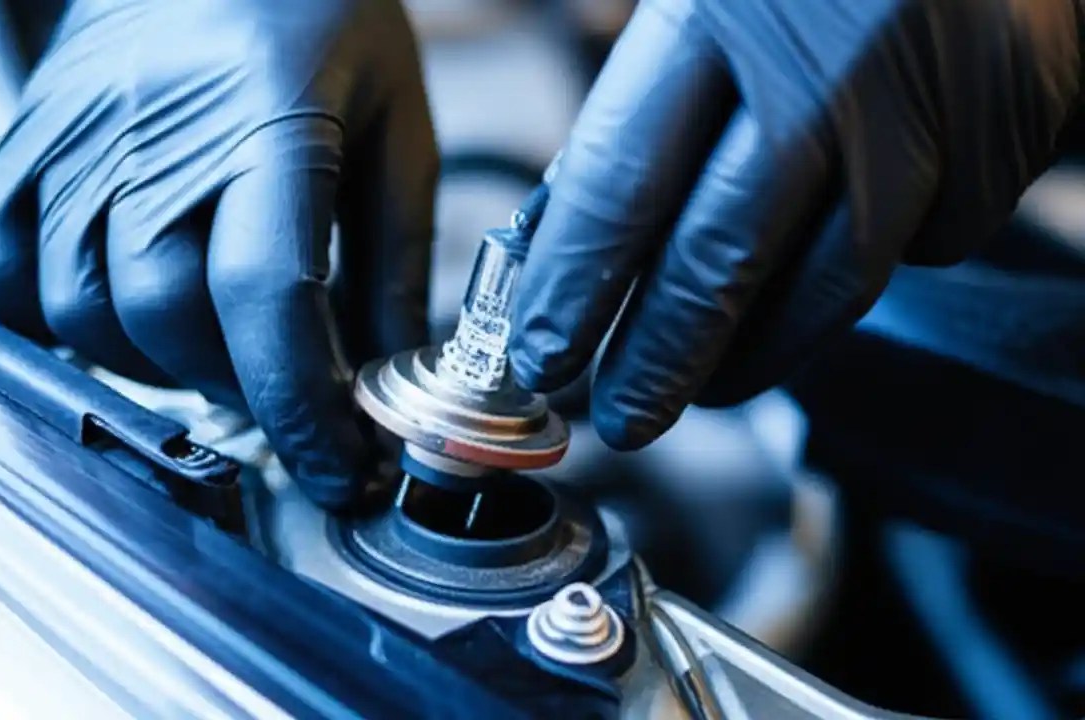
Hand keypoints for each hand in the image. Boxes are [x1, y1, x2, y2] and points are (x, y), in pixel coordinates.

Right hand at [0, 0, 437, 507]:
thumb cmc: (325, 11)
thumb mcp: (397, 129)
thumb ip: (396, 263)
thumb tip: (392, 380)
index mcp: (269, 124)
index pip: (266, 298)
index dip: (302, 409)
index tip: (337, 468)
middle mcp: (157, 133)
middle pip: (167, 317)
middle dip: (238, 387)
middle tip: (284, 392)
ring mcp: (76, 136)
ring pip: (81, 309)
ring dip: (153, 362)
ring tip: (211, 348)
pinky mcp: (28, 138)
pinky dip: (48, 319)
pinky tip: (118, 316)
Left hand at [510, 0, 1081, 449]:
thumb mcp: (703, 4)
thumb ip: (635, 112)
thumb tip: (560, 245)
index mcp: (719, 11)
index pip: (624, 185)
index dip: (577, 286)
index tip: (543, 356)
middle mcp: (824, 65)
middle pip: (723, 258)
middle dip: (661, 359)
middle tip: (624, 418)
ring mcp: (924, 107)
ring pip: (832, 280)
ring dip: (759, 352)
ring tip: (706, 385)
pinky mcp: (1000, 138)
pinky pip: (926, 244)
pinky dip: (866, 266)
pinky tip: (828, 260)